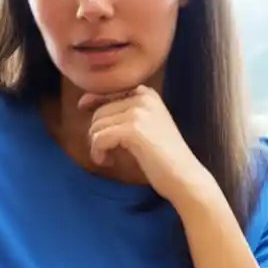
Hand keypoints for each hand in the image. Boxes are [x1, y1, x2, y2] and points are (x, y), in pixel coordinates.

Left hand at [80, 85, 215, 206]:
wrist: (184, 176)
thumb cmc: (165, 158)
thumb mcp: (147, 126)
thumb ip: (123, 112)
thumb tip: (85, 103)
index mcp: (148, 94)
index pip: (109, 91)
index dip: (93, 100)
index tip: (82, 107)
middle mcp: (143, 97)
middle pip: (100, 112)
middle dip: (97, 134)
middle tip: (107, 153)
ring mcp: (138, 112)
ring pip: (97, 126)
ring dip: (97, 146)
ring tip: (109, 158)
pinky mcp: (132, 130)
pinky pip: (99, 138)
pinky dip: (98, 152)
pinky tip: (108, 162)